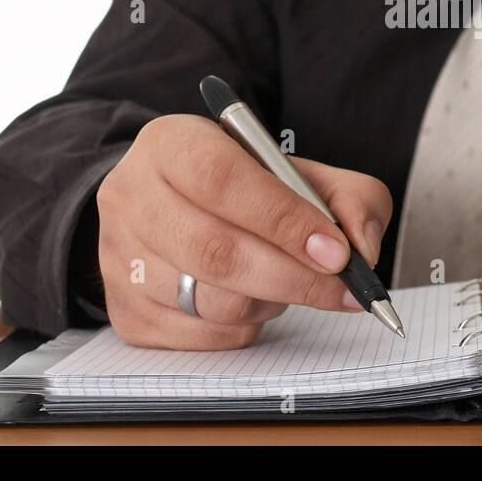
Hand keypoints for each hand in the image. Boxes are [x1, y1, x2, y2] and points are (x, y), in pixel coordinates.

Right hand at [94, 114, 392, 349]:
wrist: (173, 205)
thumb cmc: (241, 188)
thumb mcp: (297, 170)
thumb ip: (347, 195)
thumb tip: (361, 247)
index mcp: (170, 144)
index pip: (224, 181)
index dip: (285, 219)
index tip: (336, 251)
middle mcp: (132, 197)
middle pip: (216, 251)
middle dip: (294, 277)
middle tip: (342, 287)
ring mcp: (120, 260)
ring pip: (214, 301)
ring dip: (272, 300)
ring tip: (288, 279)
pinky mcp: (126, 313)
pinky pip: (204, 337)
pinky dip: (247, 326)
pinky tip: (253, 297)